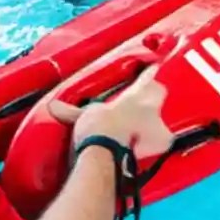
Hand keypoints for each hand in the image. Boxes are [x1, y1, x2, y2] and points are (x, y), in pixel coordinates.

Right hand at [55, 66, 173, 160]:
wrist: (108, 152)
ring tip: (156, 124)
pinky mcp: (163, 143)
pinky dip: (163, 143)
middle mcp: (149, 106)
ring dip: (162, 120)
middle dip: (158, 92)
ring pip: (167, 116)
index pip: (144, 77)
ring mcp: (159, 124)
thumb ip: (71, 111)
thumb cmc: (97, 130)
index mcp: (131, 96)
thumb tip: (52, 106)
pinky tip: (161, 146)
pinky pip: (167, 140)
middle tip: (154, 95)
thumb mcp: (83, 117)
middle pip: (161, 92)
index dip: (148, 72)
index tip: (154, 66)